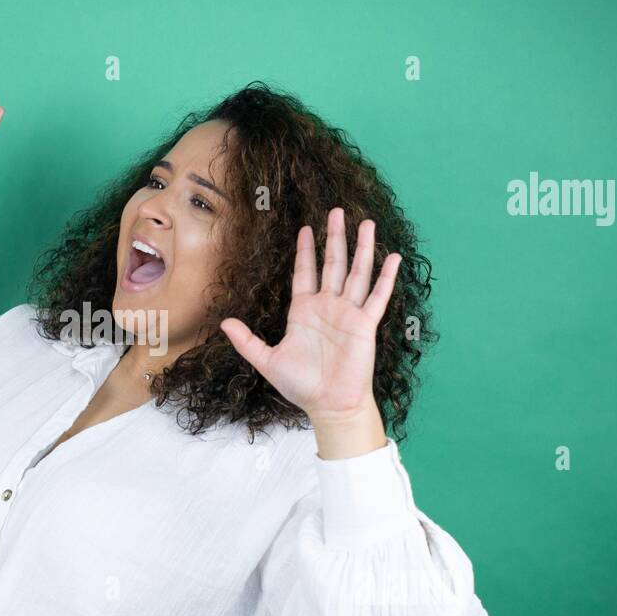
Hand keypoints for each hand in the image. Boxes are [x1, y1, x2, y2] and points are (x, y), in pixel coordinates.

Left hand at [220, 207, 400, 429]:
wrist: (328, 405)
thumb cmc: (301, 385)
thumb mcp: (267, 360)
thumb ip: (246, 340)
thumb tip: (223, 323)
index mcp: (304, 311)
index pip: (305, 272)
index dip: (306, 250)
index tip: (306, 229)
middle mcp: (328, 307)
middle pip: (333, 263)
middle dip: (335, 237)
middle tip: (336, 211)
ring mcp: (348, 313)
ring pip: (357, 273)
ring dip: (362, 248)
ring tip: (367, 223)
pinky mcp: (365, 325)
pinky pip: (377, 297)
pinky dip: (385, 277)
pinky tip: (393, 257)